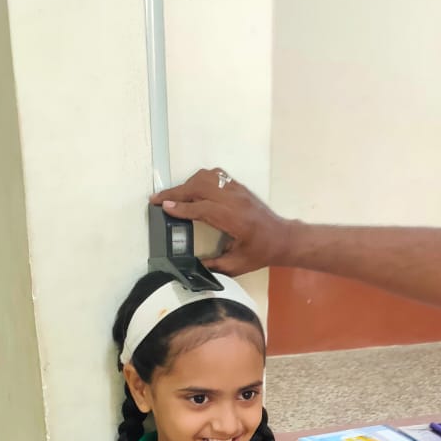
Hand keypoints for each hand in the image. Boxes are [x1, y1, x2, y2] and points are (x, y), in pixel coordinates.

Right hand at [151, 169, 293, 275]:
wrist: (283, 238)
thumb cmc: (262, 252)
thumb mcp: (237, 265)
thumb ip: (214, 265)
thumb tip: (193, 265)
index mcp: (234, 220)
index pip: (202, 208)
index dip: (181, 207)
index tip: (164, 206)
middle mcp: (235, 200)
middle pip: (200, 187)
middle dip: (176, 192)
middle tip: (157, 199)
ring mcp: (237, 190)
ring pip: (206, 177)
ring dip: (186, 184)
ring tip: (172, 195)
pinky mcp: (238, 186)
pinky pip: (215, 174)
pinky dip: (200, 179)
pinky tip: (191, 188)